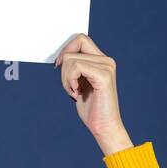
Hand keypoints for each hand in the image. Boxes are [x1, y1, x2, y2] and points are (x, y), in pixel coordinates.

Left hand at [54, 33, 130, 153]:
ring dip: (65, 78)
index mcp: (102, 61)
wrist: (104, 127)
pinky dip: (69, 81)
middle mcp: (107, 61)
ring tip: (73, 92)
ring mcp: (107, 67)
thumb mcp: (79, 83)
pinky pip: (76, 67)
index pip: (80, 39)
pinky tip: (76, 94)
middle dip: (63, 64)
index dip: (66, 50)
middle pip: (75, 45)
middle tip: (68, 84)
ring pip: (72, 58)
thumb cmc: (92, 109)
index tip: (59, 67)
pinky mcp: (104, 76)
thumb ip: (74, 68)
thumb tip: (60, 57)